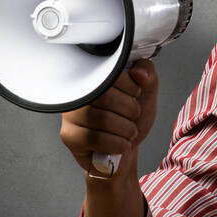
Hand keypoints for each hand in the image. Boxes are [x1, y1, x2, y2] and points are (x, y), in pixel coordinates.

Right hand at [59, 59, 158, 175]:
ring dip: (126, 129)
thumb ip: (147, 71)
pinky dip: (116, 144)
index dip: (131, 86)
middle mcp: (77, 92)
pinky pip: (94, 138)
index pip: (110, 73)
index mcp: (94, 75)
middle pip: (105, 97)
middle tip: (134, 115)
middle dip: (130, 110)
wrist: (127, 145)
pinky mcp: (69, 136)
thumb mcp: (146, 89)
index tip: (136, 94)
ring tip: (128, 130)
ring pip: (101, 119)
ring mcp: (70, 114)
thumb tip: (138, 73)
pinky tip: (121, 143)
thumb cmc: (131, 117)